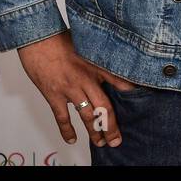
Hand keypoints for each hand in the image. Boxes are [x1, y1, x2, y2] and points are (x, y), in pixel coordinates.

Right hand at [15, 30, 139, 148]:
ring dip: (94, 132)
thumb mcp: (87, 44)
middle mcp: (86, 79)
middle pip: (104, 108)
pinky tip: (71, 139)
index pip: (120, 82)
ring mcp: (70, 89)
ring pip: (86, 116)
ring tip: (100, 142)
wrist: (38, 37)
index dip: (132, 94)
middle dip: (111, 126)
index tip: (141, 104)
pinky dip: (67, 130)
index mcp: (96, 65)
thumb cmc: (60, 38)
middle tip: (117, 140)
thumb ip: (99, 56)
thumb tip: (109, 63)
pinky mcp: (54, 95)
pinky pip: (62, 117)